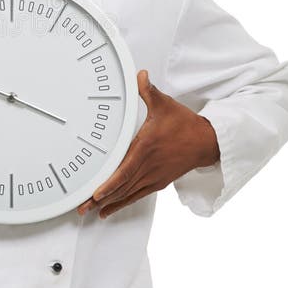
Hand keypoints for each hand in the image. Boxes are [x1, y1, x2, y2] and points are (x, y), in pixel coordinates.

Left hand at [77, 70, 219, 218]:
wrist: (206, 142)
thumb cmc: (184, 124)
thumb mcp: (164, 104)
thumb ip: (148, 91)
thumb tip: (140, 75)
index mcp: (145, 148)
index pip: (123, 170)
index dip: (109, 184)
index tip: (95, 194)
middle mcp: (148, 166)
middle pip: (120, 186)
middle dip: (99, 198)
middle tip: (81, 208)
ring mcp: (153, 176)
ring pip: (127, 194)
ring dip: (109, 204)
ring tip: (90, 212)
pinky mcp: (158, 182)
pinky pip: (137, 195)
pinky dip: (122, 203)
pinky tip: (109, 210)